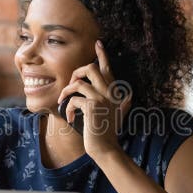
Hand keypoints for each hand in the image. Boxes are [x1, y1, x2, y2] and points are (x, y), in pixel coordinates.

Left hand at [57, 41, 131, 159]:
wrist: (106, 149)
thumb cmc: (107, 133)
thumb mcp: (116, 114)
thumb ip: (120, 103)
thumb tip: (128, 97)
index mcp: (114, 92)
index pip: (108, 69)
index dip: (102, 55)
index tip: (98, 43)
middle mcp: (110, 93)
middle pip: (90, 68)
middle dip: (76, 73)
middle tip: (70, 84)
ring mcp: (102, 98)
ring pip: (78, 83)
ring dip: (66, 92)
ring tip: (64, 102)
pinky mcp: (92, 107)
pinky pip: (73, 99)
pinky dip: (68, 108)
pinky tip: (71, 118)